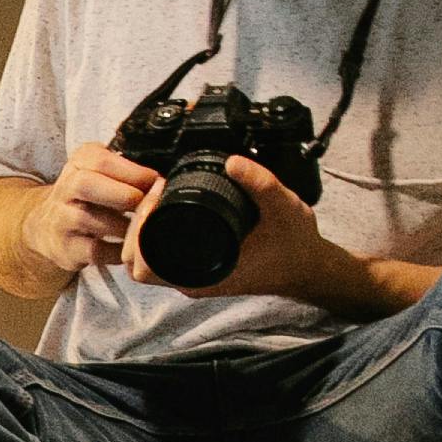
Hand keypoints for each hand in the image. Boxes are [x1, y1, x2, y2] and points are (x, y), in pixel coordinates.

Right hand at [18, 146, 157, 281]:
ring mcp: (61, 220)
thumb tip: (163, 176)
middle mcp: (65, 189)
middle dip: (122, 194)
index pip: (99, 160)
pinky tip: (130, 249)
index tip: (154, 180)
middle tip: (145, 204)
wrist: (49, 227)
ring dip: (122, 226)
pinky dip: (116, 251)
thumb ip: (127, 168)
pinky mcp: (65, 249)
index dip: (130, 171)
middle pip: (85, 184)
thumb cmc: (89, 196)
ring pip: (88, 219)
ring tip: (141, 228)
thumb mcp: (101, 172)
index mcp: (78, 164)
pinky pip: (93, 251)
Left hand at [120, 156, 378, 311]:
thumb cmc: (296, 245)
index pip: (143, 266)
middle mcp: (192, 280)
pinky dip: (154, 232)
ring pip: (145, 260)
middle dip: (133, 226)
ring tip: (159, 195)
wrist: (309, 266)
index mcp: (204, 276)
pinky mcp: (198, 267)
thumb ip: (261, 184)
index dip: (137, 232)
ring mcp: (193, 275)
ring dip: (141, 229)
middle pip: (135, 262)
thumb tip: (233, 161)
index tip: (155, 197)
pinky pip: (160, 255)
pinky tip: (167, 204)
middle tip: (154, 192)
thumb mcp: (285, 208)